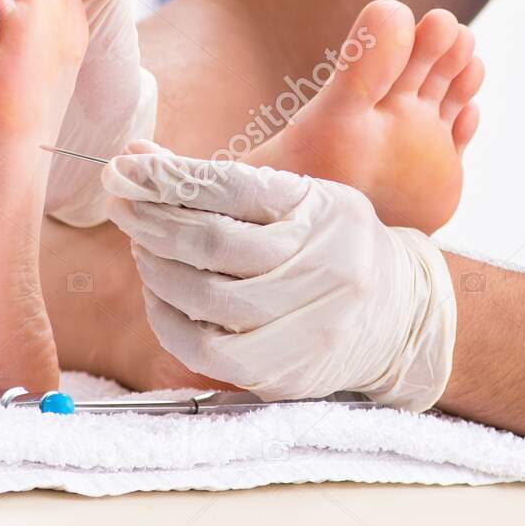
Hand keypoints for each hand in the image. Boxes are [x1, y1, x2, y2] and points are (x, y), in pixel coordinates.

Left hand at [103, 144, 456, 410]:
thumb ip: (220, 182)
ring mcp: (305, 322)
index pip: (233, 188)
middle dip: (153, 220)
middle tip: (122, 203)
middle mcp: (319, 264)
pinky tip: (161, 296)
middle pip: (213, 244)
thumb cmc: (335, 245)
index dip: (170, 177)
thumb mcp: (298, 198)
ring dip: (157, 269)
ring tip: (145, 247)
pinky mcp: (287, 368)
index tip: (124, 166)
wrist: (402, 315)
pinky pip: (206, 348)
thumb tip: (136, 157)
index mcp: (320, 209)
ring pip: (204, 298)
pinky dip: (169, 320)